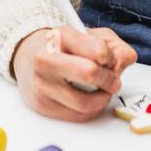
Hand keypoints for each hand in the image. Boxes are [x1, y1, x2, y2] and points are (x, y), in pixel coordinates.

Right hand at [12, 26, 136, 122]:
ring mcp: (42, 85)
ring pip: (85, 103)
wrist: (27, 56)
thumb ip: (114, 46)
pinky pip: (78, 116)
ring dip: (102, 99)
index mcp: (60, 37)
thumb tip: (124, 62)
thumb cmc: (62, 46)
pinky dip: (91, 110)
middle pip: (90, 74)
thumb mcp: (90, 34)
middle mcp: (46, 60)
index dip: (111, 58)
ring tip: (102, 91)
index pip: (98, 51)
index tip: (109, 59)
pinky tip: (89, 98)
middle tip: (113, 80)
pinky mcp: (42, 106)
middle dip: (109, 80)